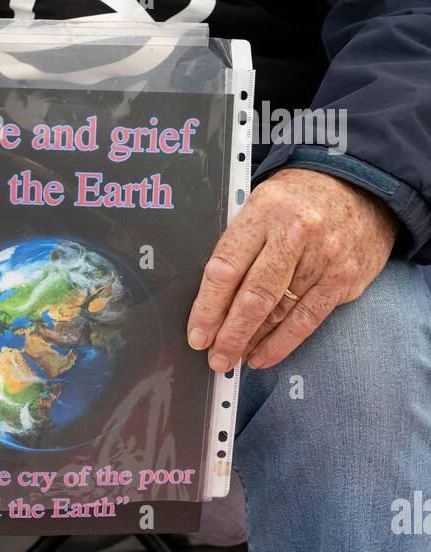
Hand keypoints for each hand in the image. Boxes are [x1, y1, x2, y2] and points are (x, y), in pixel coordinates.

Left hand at [186, 167, 398, 370]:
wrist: (361, 186)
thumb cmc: (299, 201)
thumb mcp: (263, 206)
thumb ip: (240, 248)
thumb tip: (213, 305)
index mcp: (265, 210)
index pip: (227, 268)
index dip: (208, 309)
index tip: (198, 334)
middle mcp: (296, 232)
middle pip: (253, 297)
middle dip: (230, 335)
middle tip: (216, 358)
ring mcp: (324, 257)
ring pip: (278, 314)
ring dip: (252, 342)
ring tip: (234, 358)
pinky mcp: (343, 278)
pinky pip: (306, 321)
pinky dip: (280, 344)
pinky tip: (262, 356)